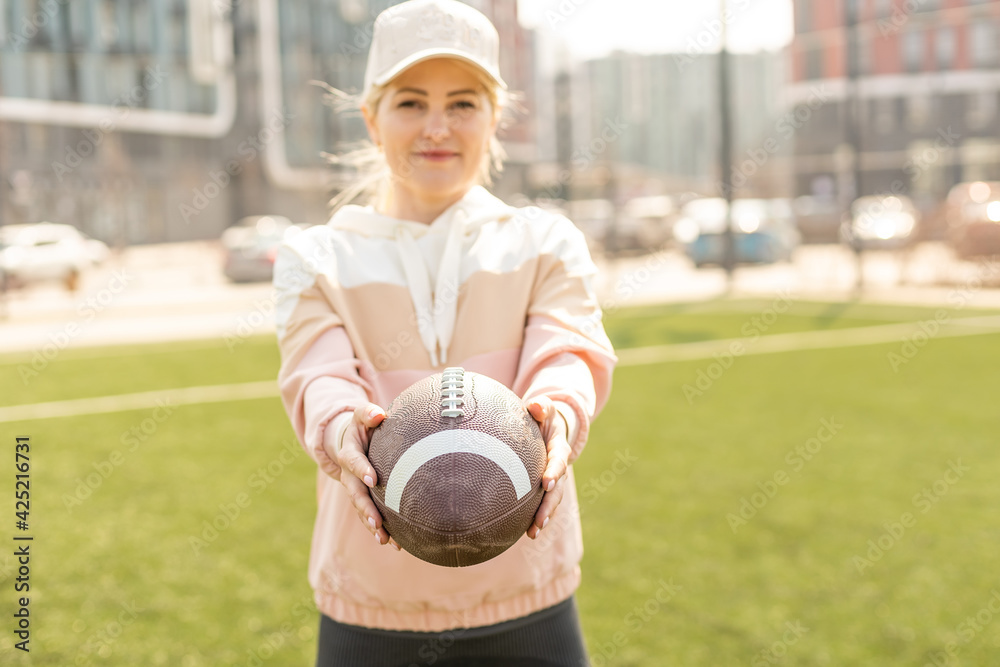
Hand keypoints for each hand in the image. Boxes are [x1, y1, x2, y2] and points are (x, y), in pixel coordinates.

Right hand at [330, 403, 400, 550]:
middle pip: (355, 494)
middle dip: (365, 508)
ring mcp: (355, 489)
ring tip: (384, 539)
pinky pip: (370, 516)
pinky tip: (396, 544)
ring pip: (362, 509)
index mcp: (349, 453)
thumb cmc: (364, 425)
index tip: (373, 480)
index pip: (353, 461)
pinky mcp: (364, 499)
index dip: (361, 470)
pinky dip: (381, 530)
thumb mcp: (363, 415)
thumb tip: (379, 414)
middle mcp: (349, 475)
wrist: (353, 438)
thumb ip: (368, 413)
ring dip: (371, 525)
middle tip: (376, 522)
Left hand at [523, 396, 571, 539]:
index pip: (558, 460)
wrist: (547, 428)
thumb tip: (536, 406)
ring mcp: (553, 480)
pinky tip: (527, 533)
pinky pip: (542, 505)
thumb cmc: (541, 416)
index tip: (546, 483)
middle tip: (540, 519)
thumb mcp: (543, 409)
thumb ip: (541, 407)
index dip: (554, 471)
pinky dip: (536, 519)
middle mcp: (558, 467)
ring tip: (533, 532)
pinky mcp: (544, 489)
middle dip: (549, 505)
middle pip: (557, 489)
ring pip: (551, 501)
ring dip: (544, 517)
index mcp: (558, 447)